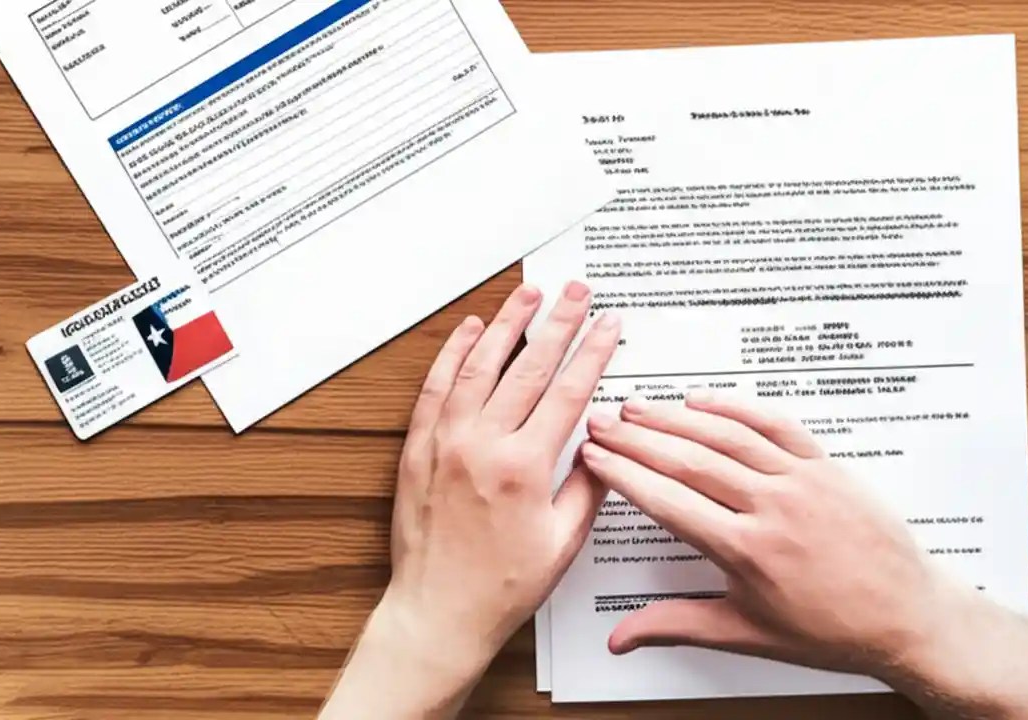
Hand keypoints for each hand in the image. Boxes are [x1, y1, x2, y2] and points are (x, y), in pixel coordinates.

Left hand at [382, 282, 620, 675]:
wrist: (438, 612)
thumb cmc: (502, 587)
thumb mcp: (564, 542)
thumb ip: (587, 485)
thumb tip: (600, 442)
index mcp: (524, 468)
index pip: (568, 392)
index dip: (592, 352)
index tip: (608, 324)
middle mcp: (483, 446)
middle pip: (528, 367)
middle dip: (557, 323)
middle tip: (576, 292)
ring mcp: (446, 443)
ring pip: (479, 366)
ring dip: (507, 325)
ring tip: (528, 294)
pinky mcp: (419, 450)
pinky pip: (436, 389)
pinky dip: (453, 355)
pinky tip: (471, 331)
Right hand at [581, 392, 970, 679]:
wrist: (906, 617)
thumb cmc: (834, 630)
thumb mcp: (747, 634)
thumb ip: (678, 625)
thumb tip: (624, 636)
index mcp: (747, 551)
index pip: (668, 501)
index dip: (624, 474)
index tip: (597, 456)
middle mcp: (772, 507)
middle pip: (689, 460)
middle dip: (638, 438)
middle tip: (604, 422)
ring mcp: (801, 481)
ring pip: (727, 437)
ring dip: (677, 417)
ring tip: (640, 407)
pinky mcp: (826, 466)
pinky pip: (775, 425)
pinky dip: (737, 409)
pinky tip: (705, 400)